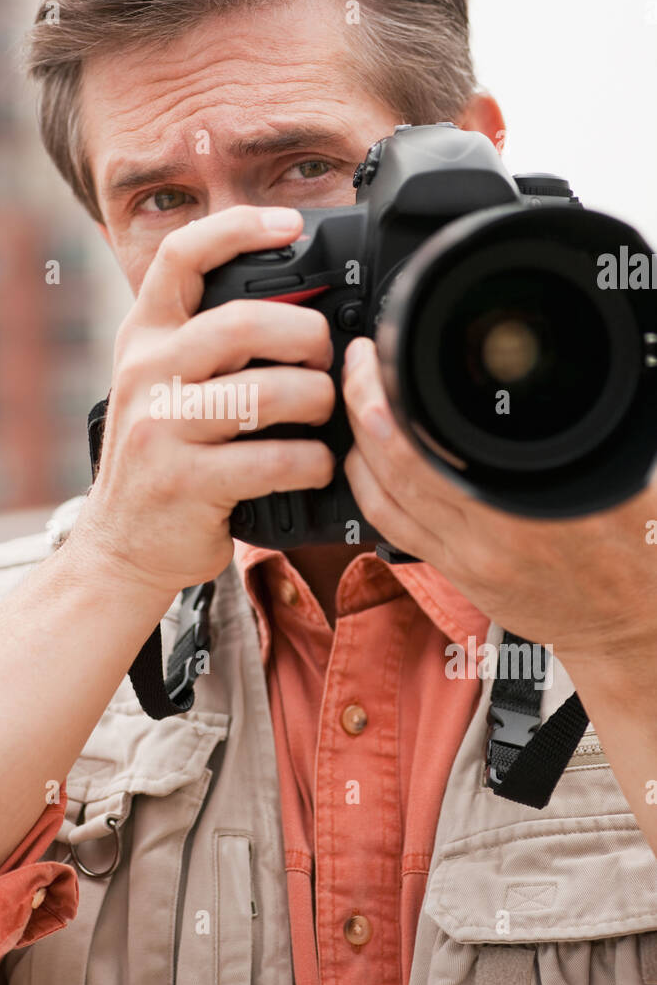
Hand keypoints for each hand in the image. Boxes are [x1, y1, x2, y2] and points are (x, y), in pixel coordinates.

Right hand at [73, 205, 335, 596]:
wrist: (121, 545)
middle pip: (242, 322)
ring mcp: (161, 428)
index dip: (238, 229)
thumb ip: (207, 341)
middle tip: (324, 359)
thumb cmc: (163, 457)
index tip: (289, 225)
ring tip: (323, 415)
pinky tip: (313, 464)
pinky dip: (311, 461)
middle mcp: (146, 373)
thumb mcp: (162, 384)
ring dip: (317, 402)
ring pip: (267, 393)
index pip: (181, 257)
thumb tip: (300, 303)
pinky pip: (273, 459)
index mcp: (144, 337)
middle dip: (306, 336)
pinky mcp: (185, 482)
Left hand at [341, 336, 656, 663]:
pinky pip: (392, 528)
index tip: (378, 358)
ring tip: (355, 401)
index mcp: (519, 511)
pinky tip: (365, 458)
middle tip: (357, 364)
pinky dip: (368, 487)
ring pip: (381, 497)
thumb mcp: (621, 483)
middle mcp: (482, 536)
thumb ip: (575, 439)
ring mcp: (464, 558)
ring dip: (357, 446)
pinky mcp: (456, 572)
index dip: (386, 399)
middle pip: (391, 466)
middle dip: (363, 406)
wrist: (632, 627)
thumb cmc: (636, 555)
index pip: (421, 450)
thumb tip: (544, 385)